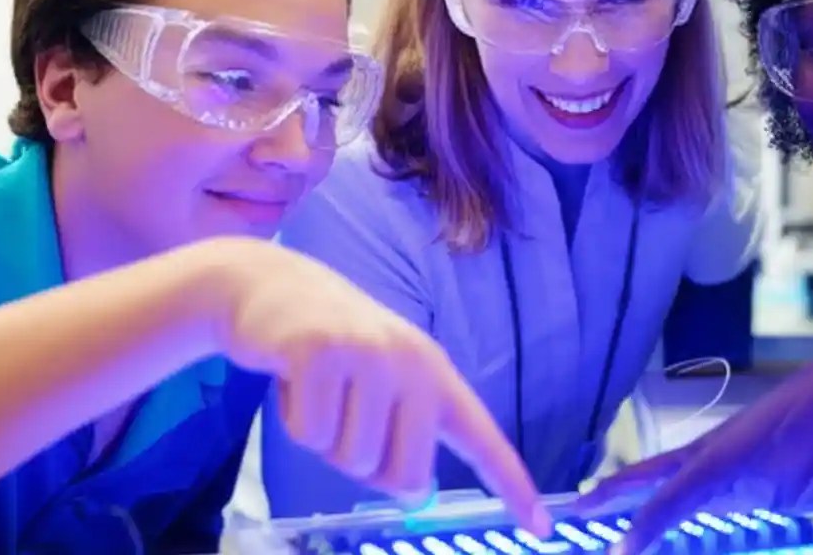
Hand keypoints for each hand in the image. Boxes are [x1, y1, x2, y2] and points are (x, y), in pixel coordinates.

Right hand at [206, 238, 550, 535]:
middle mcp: (413, 362)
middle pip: (405, 477)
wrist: (270, 285)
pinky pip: (311, 435)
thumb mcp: (379, 386)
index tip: (543, 527)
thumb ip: (403, 437)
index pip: (482, 438)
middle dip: (367, 469)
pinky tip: (293, 379)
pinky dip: (294, 422)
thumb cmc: (331, 350)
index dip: (512, 485)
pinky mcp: (320, 352)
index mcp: (435, 374)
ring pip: (351, 461)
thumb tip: (413, 496)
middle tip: (345, 418)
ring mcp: (368, 354)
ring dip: (324, 441)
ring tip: (320, 390)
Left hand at [577, 336, 812, 552]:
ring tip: (578, 513)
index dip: (659, 512)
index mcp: (757, 476)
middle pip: (663, 481)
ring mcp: (729, 457)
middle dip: (622, 497)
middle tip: (579, 514)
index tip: (627, 534)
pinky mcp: (733, 459)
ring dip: (620, 498)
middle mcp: (733, 464)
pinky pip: (682, 493)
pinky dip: (652, 517)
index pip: (694, 493)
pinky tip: (623, 543)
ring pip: (659, 482)